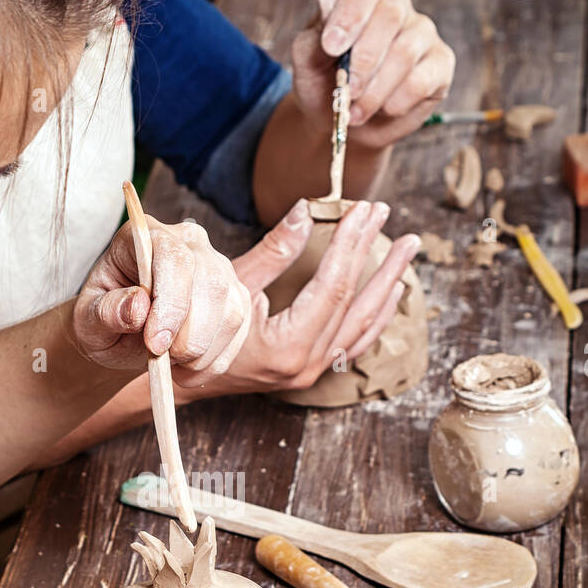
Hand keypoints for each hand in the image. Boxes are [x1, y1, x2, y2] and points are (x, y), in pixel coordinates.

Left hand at [71, 216, 250, 382]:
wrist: (119, 334)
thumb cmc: (103, 319)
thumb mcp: (88, 320)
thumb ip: (106, 312)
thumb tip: (136, 307)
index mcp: (146, 236)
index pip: (175, 258)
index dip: (170, 305)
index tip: (154, 345)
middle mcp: (190, 243)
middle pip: (211, 285)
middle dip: (188, 337)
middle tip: (159, 359)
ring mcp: (219, 269)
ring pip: (231, 313)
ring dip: (200, 354)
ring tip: (169, 364)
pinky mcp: (236, 298)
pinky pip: (237, 336)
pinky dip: (212, 363)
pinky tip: (186, 368)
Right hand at [189, 199, 420, 395]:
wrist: (181, 378)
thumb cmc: (196, 331)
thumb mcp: (231, 285)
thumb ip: (273, 251)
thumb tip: (305, 211)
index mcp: (287, 347)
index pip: (332, 286)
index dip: (349, 243)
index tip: (362, 209)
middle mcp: (306, 364)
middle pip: (353, 302)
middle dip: (374, 254)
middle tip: (386, 214)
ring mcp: (311, 372)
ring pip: (363, 325)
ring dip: (386, 283)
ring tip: (407, 250)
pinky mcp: (311, 370)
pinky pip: (355, 340)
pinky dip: (375, 313)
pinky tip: (392, 292)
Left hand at [292, 0, 454, 151]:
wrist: (340, 124)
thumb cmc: (323, 83)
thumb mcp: (308, 59)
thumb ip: (317, 29)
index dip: (351, 11)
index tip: (331, 47)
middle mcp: (396, 7)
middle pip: (390, 15)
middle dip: (364, 59)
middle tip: (346, 90)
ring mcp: (422, 34)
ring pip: (405, 52)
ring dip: (375, 90)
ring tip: (355, 111)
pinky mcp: (439, 65)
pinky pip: (421, 81)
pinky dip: (396, 102)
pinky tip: (382, 110)